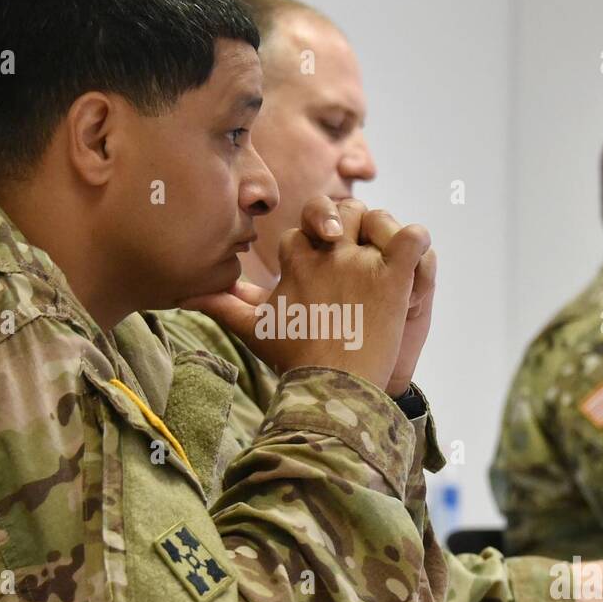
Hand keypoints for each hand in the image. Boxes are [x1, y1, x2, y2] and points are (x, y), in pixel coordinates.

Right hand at [182, 198, 429, 391]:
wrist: (330, 389)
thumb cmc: (292, 359)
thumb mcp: (252, 329)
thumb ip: (222, 306)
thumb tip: (185, 296)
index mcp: (295, 261)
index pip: (302, 232)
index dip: (310, 247)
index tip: (315, 270)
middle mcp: (327, 254)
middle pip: (337, 212)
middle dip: (343, 224)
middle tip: (351, 251)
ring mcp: (362, 264)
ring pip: (373, 216)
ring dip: (379, 229)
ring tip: (382, 253)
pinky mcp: (394, 278)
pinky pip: (414, 238)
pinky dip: (417, 240)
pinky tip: (412, 256)